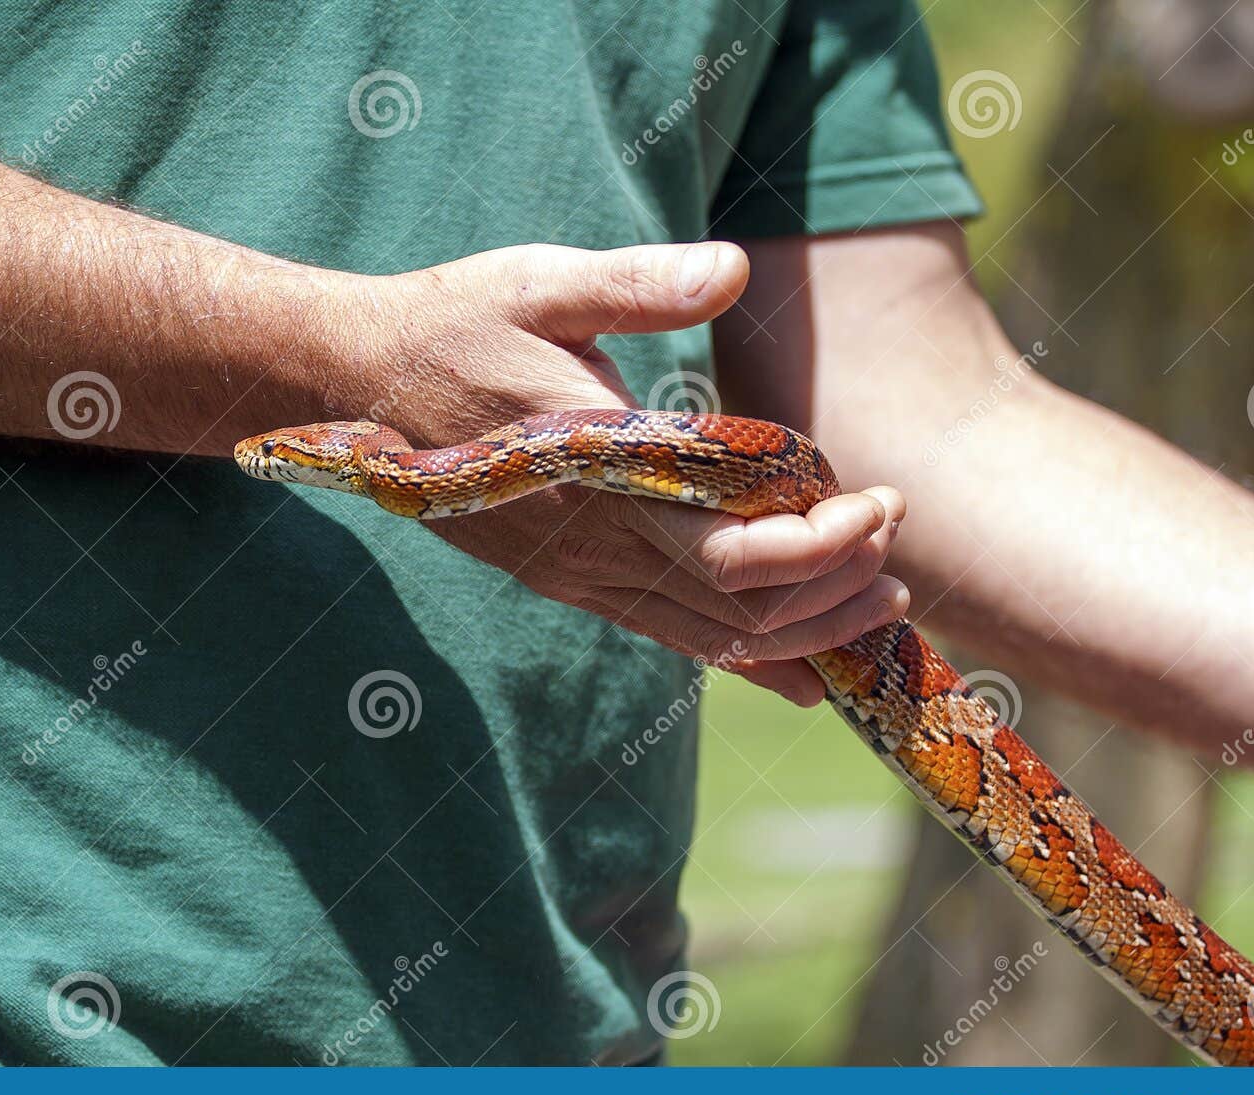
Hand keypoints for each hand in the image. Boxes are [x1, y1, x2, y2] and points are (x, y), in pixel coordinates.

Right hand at [316, 242, 908, 703]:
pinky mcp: (568, 581)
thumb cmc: (453, 325)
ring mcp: (577, 575)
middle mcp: (593, 545)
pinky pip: (669, 637)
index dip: (825, 543)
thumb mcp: (541, 282)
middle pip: (742, 609)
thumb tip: (731, 268)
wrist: (356, 385)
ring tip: (880, 602)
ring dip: (805, 630)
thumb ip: (639, 284)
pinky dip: (745, 658)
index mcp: (601, 475)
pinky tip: (799, 668)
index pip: (736, 549)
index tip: (880, 500)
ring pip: (711, 638)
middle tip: (897, 545)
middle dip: (837, 588)